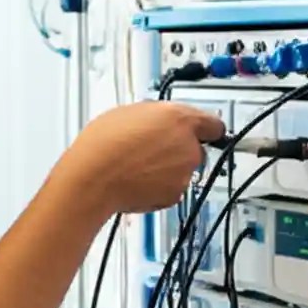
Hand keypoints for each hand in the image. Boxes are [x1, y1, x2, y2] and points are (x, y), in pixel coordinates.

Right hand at [52, 101, 225, 214]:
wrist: (93, 179)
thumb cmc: (104, 144)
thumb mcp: (129, 112)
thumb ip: (156, 115)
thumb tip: (160, 120)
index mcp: (180, 119)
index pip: (213, 124)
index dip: (207, 129)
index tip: (207, 132)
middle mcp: (189, 146)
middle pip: (196, 148)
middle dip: (179, 150)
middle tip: (152, 149)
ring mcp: (184, 173)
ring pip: (183, 170)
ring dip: (168, 169)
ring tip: (138, 165)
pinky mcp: (174, 195)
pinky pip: (172, 188)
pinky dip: (159, 186)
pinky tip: (137, 180)